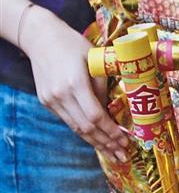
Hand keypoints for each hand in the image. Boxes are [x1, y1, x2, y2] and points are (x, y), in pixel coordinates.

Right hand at [25, 9, 128, 160]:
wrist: (41, 38)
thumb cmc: (73, 45)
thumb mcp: (95, 60)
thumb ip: (102, 86)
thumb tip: (112, 110)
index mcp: (75, 83)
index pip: (95, 116)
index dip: (110, 131)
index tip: (124, 140)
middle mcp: (61, 95)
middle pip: (86, 127)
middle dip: (106, 143)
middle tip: (122, 154)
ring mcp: (51, 100)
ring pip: (76, 128)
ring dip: (95, 142)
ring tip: (111, 153)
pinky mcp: (46, 101)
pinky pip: (68, 120)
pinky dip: (83, 131)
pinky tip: (96, 138)